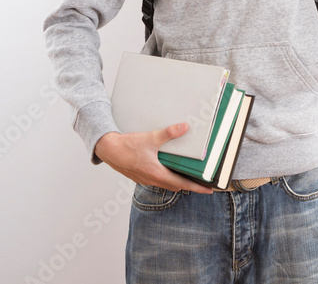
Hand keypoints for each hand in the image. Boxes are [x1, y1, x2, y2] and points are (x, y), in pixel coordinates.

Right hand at [94, 123, 214, 193]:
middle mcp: (152, 179)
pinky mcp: (140, 176)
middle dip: (190, 185)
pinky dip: (167, 178)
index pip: (182, 183)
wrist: (108, 150)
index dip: (197, 188)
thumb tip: (184, 127)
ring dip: (178, 182)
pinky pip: (158, 180)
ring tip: (188, 177)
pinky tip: (168, 170)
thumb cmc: (127, 146)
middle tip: (202, 184)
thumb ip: (168, 133)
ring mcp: (145, 179)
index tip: (209, 190)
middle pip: (176, 186)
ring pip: (166, 184)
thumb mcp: (150, 138)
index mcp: (157, 174)